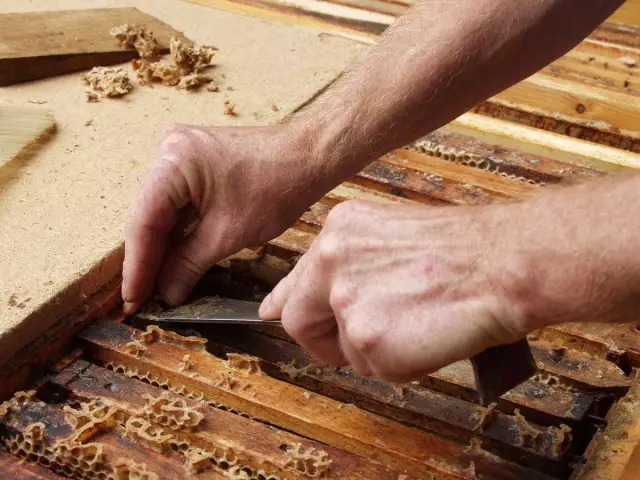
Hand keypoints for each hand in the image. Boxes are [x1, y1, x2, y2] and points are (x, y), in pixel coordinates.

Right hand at [122, 123, 325, 313]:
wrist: (307, 157)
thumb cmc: (278, 187)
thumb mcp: (229, 234)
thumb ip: (189, 264)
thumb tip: (166, 294)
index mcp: (174, 162)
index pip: (143, 222)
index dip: (137, 266)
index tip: (132, 300)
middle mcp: (168, 150)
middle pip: (147, 215)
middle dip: (146, 260)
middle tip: (139, 300)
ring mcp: (178, 152)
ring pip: (159, 210)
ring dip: (159, 247)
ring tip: (151, 287)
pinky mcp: (191, 161)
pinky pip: (174, 201)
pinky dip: (174, 231)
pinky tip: (170, 259)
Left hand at [259, 200, 533, 382]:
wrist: (503, 263)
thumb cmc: (462, 251)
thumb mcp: (390, 238)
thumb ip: (346, 266)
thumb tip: (305, 297)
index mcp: (338, 232)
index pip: (295, 279)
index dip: (284, 302)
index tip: (272, 312)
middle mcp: (331, 261)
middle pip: (298, 321)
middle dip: (325, 340)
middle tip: (361, 341)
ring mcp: (345, 301)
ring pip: (343, 350)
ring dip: (376, 350)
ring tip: (416, 325)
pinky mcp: (367, 338)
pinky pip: (374, 370)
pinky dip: (401, 365)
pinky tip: (426, 337)